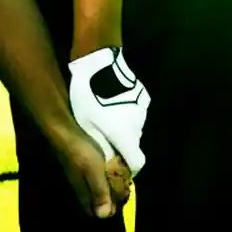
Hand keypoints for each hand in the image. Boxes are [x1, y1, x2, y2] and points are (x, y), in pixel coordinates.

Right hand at [51, 124, 117, 218]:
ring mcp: (78, 176)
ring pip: (94, 189)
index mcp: (83, 193)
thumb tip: (104, 216)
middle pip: (95, 201)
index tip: (122, 199)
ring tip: (119, 177)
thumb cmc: (81, 152)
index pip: (95, 212)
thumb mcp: (94, 171)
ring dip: (107, 186)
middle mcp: (79, 188)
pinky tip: (109, 168)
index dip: (110, 209)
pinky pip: (93, 177)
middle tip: (123, 187)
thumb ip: (99, 192)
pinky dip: (103, 176)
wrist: (63, 131)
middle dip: (109, 198)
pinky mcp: (79, 166)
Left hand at [68, 46, 149, 175]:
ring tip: (107, 118)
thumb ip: (101, 146)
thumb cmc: (88, 97)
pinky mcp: (143, 96)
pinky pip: (135, 112)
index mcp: (126, 135)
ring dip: (124, 128)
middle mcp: (139, 125)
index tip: (118, 169)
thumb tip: (107, 164)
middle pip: (134, 144)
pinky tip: (113, 104)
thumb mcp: (87, 125)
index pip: (136, 163)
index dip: (129, 170)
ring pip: (134, 127)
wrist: (99, 62)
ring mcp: (143, 109)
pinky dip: (127, 114)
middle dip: (122, 146)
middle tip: (106, 140)